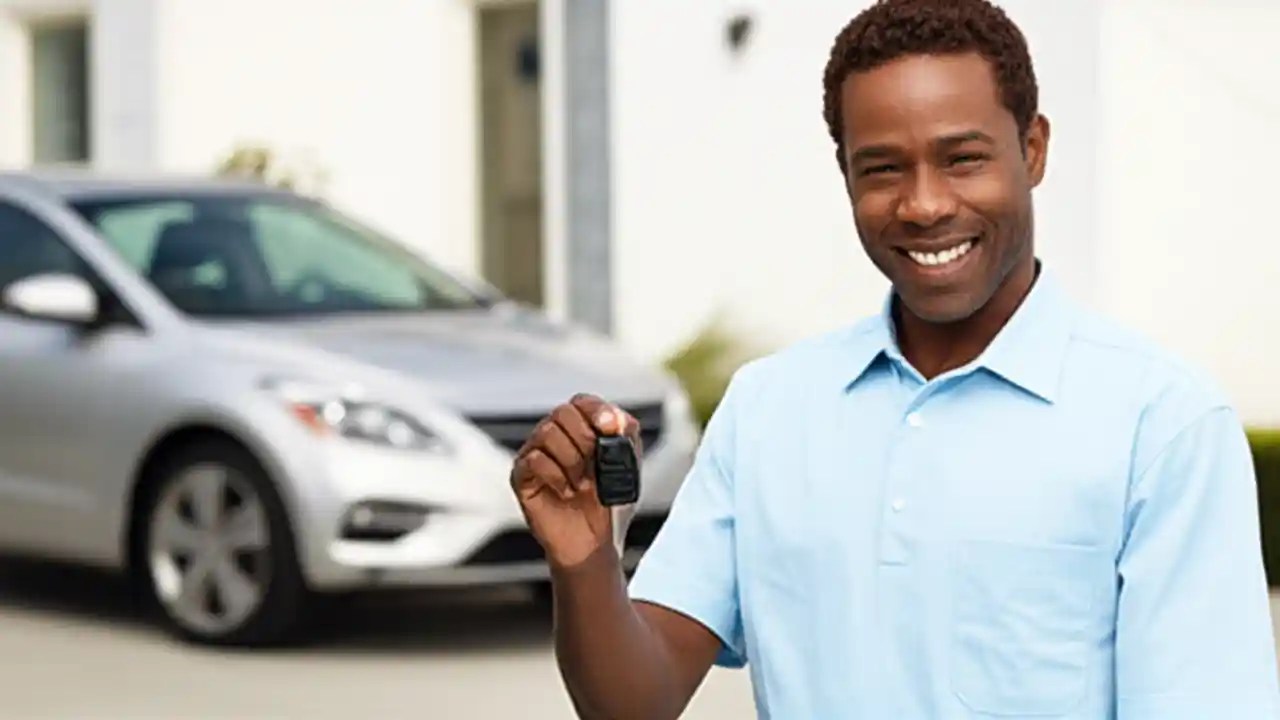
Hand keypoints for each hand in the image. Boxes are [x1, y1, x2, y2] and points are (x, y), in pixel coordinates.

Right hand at [510, 393, 642, 568]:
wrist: (593, 542)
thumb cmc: (607, 504)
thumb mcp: (628, 465)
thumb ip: (625, 435)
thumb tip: (614, 417)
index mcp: (581, 428)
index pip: (582, 402)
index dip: (596, 410)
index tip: (609, 427)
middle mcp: (555, 436)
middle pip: (563, 412)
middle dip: (585, 439)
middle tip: (595, 466)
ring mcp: (534, 453)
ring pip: (547, 432)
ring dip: (572, 460)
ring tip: (582, 484)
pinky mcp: (521, 476)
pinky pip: (534, 459)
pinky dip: (556, 476)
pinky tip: (567, 492)